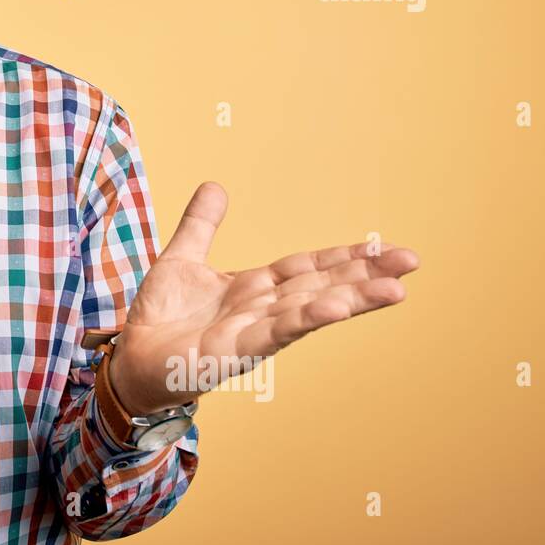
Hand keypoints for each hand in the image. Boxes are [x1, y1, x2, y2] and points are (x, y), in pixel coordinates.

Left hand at [108, 182, 419, 414]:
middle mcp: (263, 310)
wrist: (132, 359)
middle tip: (411, 261)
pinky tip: (334, 308)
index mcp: (255, 288)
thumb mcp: (181, 258)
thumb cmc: (161, 317)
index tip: (384, 245)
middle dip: (366, 275)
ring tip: (394, 289)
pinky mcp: (236, 351)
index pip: (308, 267)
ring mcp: (254, 332)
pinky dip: (305, 319)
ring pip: (310, 310)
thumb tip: (215, 185)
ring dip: (351, 300)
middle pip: (322, 286)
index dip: (344, 256)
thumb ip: (201, 225)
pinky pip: (276, 332)